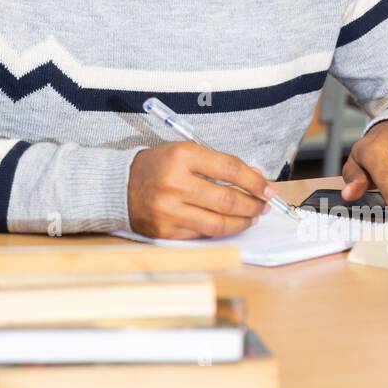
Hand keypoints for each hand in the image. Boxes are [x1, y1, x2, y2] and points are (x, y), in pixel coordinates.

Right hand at [128, 142, 272, 238]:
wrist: (119, 185)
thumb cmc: (158, 166)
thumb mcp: (185, 153)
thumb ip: (218, 164)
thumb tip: (254, 180)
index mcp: (182, 156)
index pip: (231, 169)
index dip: (256, 182)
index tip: (268, 189)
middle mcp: (176, 183)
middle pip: (229, 199)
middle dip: (254, 205)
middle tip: (263, 206)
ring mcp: (170, 209)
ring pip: (220, 223)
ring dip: (243, 222)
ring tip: (251, 217)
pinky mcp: (166, 230)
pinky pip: (203, 234)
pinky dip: (221, 230)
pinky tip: (229, 224)